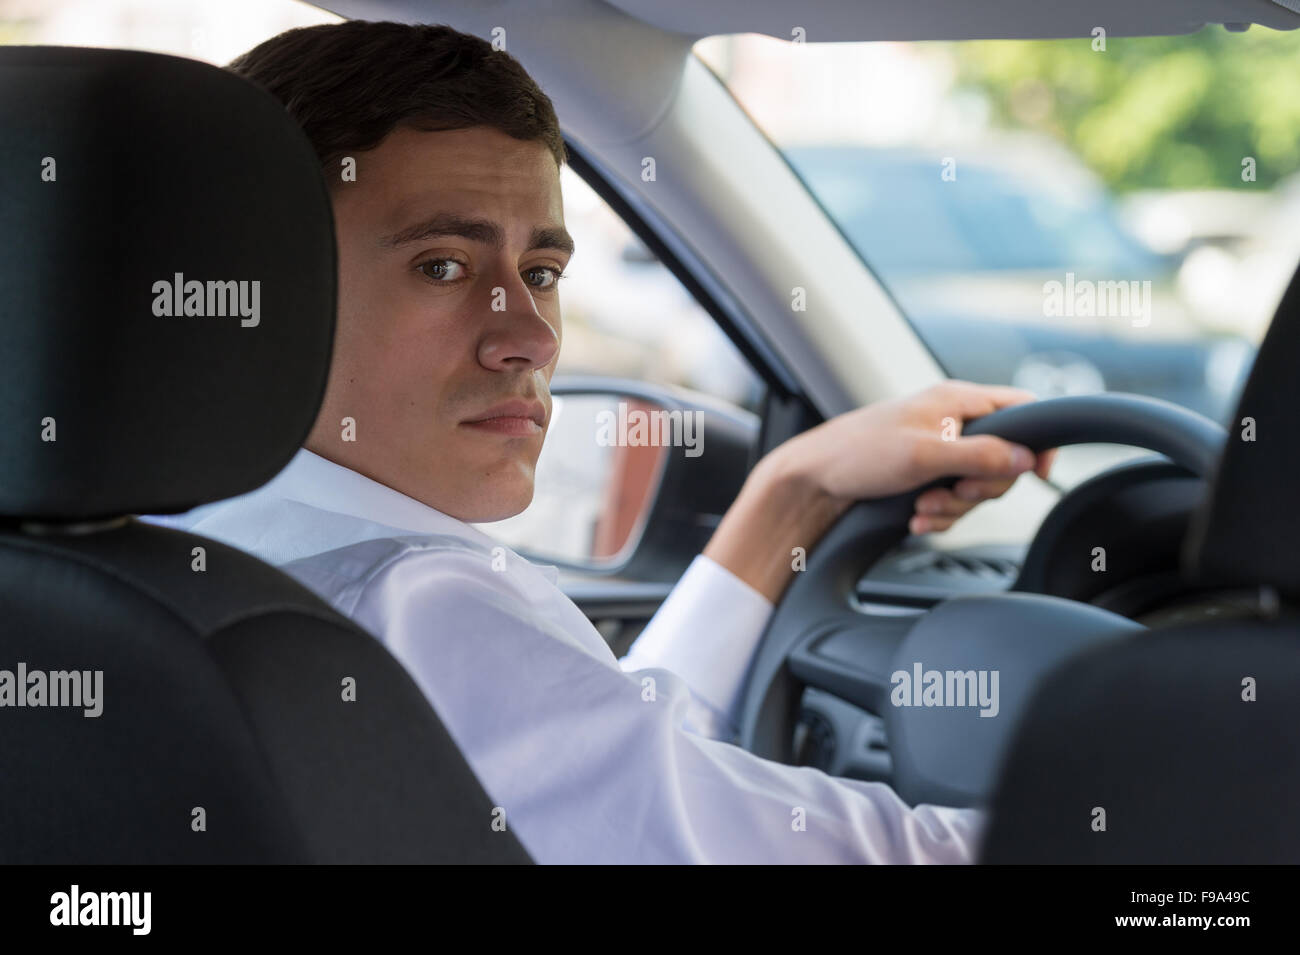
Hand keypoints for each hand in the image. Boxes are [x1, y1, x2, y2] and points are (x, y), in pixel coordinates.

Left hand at [772, 380, 1056, 534]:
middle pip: (1005, 460)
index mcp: (958, 401)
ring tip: (922, 507)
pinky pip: (951, 503)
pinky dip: (937, 516)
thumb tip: (1028, 458)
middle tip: (955, 493)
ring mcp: (939, 451)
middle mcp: (953, 422)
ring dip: (953, 507)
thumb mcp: (925, 454)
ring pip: (976, 488)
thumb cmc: (857, 453)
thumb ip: (981, 454)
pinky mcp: (924, 478)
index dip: (1039, 440)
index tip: (1040, 473)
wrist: (811, 481)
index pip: (1023, 409)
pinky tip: (914, 518)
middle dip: (981, 488)